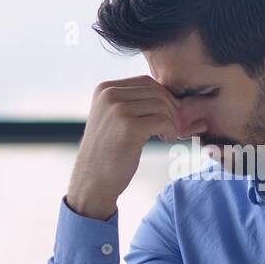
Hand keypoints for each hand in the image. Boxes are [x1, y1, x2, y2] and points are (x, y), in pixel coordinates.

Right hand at [66, 76, 206, 219]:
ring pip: (162, 106)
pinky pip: (163, 121)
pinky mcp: (129, 127)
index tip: (167, 115)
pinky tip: (166, 140)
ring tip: (167, 135)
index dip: (163, 97)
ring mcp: (118, 110)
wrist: (92, 181)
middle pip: (156, 91)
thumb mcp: (113, 118)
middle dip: (170, 109)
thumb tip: (168, 92)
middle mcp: (109, 95)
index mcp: (104, 89)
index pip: (146, 82)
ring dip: (171, 121)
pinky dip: (171, 130)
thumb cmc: (108, 152)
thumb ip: (131, 101)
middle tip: (171, 127)